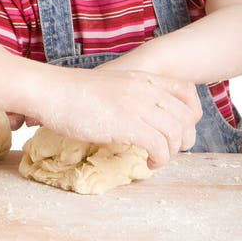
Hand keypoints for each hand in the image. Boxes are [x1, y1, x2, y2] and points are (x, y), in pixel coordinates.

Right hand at [36, 69, 200, 168]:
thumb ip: (128, 94)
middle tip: (168, 149)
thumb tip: (136, 113)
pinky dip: (160, 159)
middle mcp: (144, 89)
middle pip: (185, 116)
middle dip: (183, 138)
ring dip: (172, 151)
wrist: (51, 91)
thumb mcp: (109, 85)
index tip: (178, 129)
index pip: (186, 91)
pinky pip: (159, 145)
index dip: (190, 113)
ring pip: (175, 133)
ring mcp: (136, 105)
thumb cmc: (71, 92)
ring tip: (158, 159)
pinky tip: (150, 163)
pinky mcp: (127, 124)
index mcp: (141, 77)